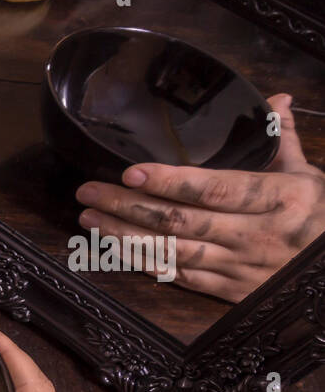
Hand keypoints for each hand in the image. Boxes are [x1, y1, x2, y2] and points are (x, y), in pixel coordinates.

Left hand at [75, 94, 324, 301]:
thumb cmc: (321, 218)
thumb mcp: (310, 176)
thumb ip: (282, 140)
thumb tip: (275, 100)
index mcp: (279, 198)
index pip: (213, 189)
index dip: (169, 182)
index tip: (130, 173)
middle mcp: (256, 234)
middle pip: (180, 220)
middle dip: (128, 206)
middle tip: (89, 192)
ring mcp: (239, 266)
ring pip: (172, 251)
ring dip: (124, 236)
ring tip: (90, 218)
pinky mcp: (228, 291)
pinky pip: (179, 276)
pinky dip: (145, 262)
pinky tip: (116, 248)